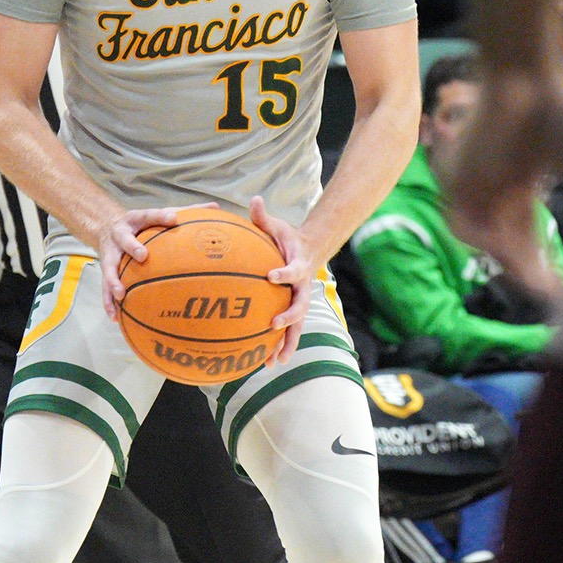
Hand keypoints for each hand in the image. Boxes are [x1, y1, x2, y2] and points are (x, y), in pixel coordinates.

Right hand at [95, 204, 212, 321]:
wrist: (106, 228)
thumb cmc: (142, 225)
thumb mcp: (158, 215)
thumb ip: (185, 211)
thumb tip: (215, 206)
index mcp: (136, 220)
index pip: (149, 215)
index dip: (160, 216)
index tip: (173, 219)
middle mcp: (120, 235)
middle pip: (125, 240)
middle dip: (133, 247)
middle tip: (143, 256)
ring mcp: (110, 253)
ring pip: (109, 267)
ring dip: (113, 281)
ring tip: (120, 295)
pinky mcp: (105, 269)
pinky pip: (104, 288)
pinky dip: (108, 303)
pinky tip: (115, 317)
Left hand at [249, 196, 316, 365]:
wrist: (308, 251)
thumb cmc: (286, 238)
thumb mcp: (276, 226)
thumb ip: (264, 217)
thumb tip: (254, 199)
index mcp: (299, 266)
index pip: (293, 271)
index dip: (284, 273)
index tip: (271, 276)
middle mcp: (303, 288)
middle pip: (300, 306)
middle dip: (288, 316)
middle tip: (274, 323)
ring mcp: (300, 302)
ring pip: (297, 326)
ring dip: (287, 343)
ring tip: (275, 361)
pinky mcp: (294, 312)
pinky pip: (288, 331)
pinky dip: (279, 346)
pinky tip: (266, 362)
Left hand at [438, 63, 562, 298]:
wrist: (528, 66)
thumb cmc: (559, 104)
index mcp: (521, 181)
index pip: (530, 236)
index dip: (548, 265)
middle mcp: (495, 186)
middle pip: (509, 244)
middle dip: (533, 275)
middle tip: (560, 300)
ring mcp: (473, 182)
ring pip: (485, 239)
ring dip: (510, 263)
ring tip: (541, 281)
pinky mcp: (454, 175)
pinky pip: (462, 224)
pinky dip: (487, 243)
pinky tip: (514, 253)